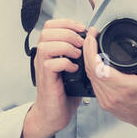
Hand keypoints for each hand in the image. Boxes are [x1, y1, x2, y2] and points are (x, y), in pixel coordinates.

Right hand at [30, 17, 86, 135]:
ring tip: (77, 55)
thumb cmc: (63, 93)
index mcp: (49, 51)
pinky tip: (74, 69)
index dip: (66, 22)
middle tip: (80, 44)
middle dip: (68, 33)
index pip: (50, 26)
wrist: (53, 114)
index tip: (81, 28)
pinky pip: (50, 64)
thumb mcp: (73, 68)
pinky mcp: (46, 80)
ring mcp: (42, 68)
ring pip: (47, 45)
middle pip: (47, 31)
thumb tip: (94, 42)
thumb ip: (78, 55)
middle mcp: (42, 57)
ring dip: (66, 47)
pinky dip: (65, 63)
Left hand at [82, 14, 136, 137]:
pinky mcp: (107, 107)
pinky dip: (93, 73)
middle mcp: (113, 97)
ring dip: (88, 61)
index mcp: (125, 87)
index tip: (93, 35)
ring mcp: (108, 103)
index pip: (96, 65)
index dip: (90, 48)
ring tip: (92, 47)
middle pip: (89, 70)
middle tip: (91, 36)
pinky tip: (96, 63)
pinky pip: (95, 87)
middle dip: (87, 50)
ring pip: (90, 79)